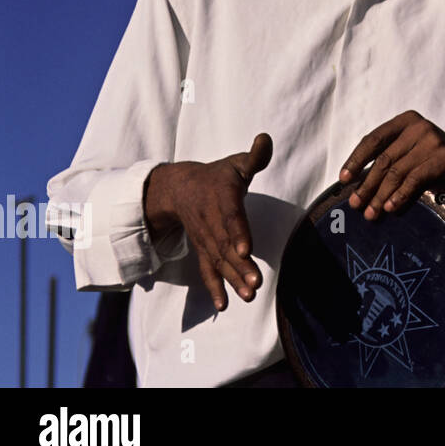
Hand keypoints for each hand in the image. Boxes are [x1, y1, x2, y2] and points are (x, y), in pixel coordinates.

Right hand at [143, 133, 271, 310]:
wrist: (179, 189)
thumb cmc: (217, 176)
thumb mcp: (235, 163)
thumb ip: (254, 156)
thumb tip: (265, 140)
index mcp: (222, 198)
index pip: (231, 216)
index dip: (238, 233)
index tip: (246, 249)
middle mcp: (212, 222)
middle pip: (225, 246)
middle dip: (240, 266)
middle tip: (255, 284)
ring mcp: (206, 239)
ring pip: (219, 262)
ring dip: (233, 280)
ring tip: (249, 296)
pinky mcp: (204, 250)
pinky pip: (208, 270)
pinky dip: (215, 288)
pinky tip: (223, 306)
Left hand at [341, 111, 444, 219]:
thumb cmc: (431, 162)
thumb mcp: (410, 150)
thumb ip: (388, 156)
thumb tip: (354, 182)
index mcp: (406, 120)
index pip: (374, 139)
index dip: (356, 160)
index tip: (343, 179)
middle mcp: (419, 126)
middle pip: (384, 159)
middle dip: (367, 184)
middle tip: (355, 204)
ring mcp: (433, 141)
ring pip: (397, 172)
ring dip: (380, 195)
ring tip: (371, 213)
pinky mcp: (444, 158)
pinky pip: (414, 180)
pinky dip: (400, 196)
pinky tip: (391, 207)